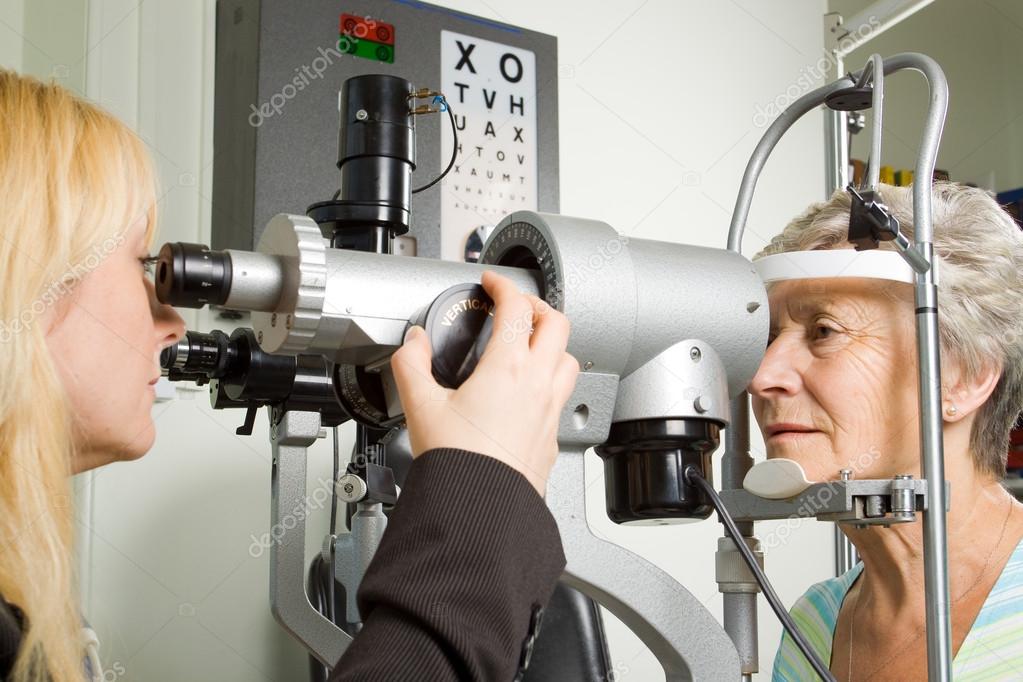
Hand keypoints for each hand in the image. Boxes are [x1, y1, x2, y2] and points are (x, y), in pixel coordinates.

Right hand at [389, 270, 579, 495]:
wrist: (481, 510)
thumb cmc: (458, 463)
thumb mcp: (421, 405)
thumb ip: (412, 365)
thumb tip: (413, 343)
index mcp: (509, 367)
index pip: (517, 307)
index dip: (504, 285)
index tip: (493, 283)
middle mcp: (538, 384)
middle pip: (557, 323)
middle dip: (536, 307)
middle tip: (515, 307)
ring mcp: (550, 410)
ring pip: (569, 358)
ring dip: (552, 343)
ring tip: (530, 344)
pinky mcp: (552, 435)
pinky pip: (563, 395)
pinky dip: (551, 380)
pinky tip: (530, 390)